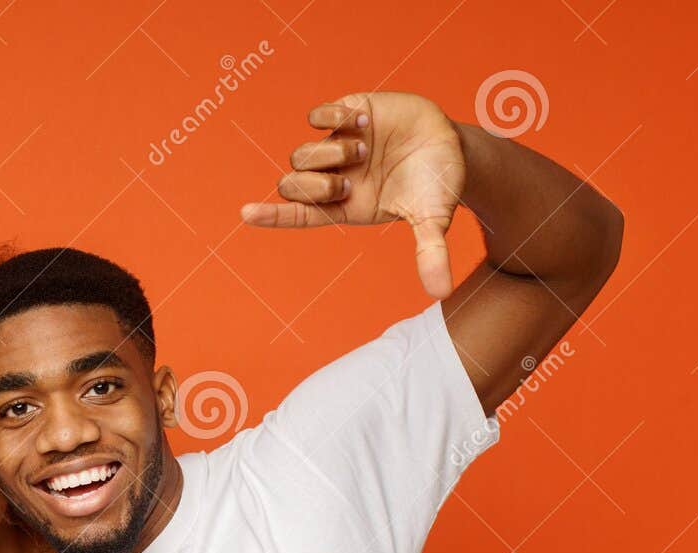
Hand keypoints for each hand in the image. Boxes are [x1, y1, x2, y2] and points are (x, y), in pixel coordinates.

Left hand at [241, 91, 465, 297]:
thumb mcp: (433, 220)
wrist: (453, 146)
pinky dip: (333, 119)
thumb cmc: (437, 188)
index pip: (296, 216)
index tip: (245, 214)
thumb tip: (441, 292)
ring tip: (366, 149)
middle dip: (314, 185)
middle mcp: (333, 178)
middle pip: (290, 184)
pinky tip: (364, 122)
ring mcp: (337, 146)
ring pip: (300, 154)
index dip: (270, 216)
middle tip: (349, 182)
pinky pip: (318, 116)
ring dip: (330, 153)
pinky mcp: (347, 114)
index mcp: (344, 207)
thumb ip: (431, 253)